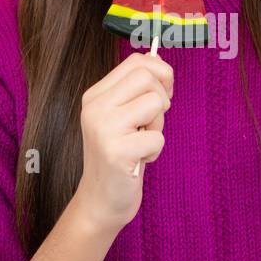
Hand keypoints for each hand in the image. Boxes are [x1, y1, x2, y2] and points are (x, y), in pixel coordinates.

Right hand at [73, 52, 172, 233]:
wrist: (101, 199)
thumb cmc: (119, 156)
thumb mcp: (121, 117)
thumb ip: (134, 90)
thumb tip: (157, 60)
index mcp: (95, 96)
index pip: (136, 62)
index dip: (160, 72)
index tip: (164, 92)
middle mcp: (95, 108)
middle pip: (146, 76)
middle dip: (162, 97)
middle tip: (152, 121)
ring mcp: (104, 129)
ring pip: (155, 103)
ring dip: (158, 126)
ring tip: (142, 142)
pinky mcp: (116, 152)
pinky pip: (157, 136)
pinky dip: (155, 150)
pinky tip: (139, 160)